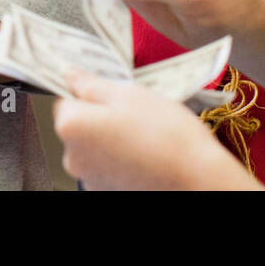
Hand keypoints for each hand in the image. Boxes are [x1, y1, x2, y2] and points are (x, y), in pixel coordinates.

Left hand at [54, 70, 259, 189]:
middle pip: (79, 124)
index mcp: (71, 125)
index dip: (91, 92)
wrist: (197, 180)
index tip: (112, 92)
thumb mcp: (128, 94)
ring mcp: (89, 177)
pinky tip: (145, 153)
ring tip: (144, 134)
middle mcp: (72, 156)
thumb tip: (70, 75)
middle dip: (101, 115)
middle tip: (134, 111)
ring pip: (94, 145)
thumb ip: (92, 84)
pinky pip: (107, 165)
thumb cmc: (166, 135)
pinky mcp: (106, 190)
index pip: (66, 98)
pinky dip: (121, 158)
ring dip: (111, 137)